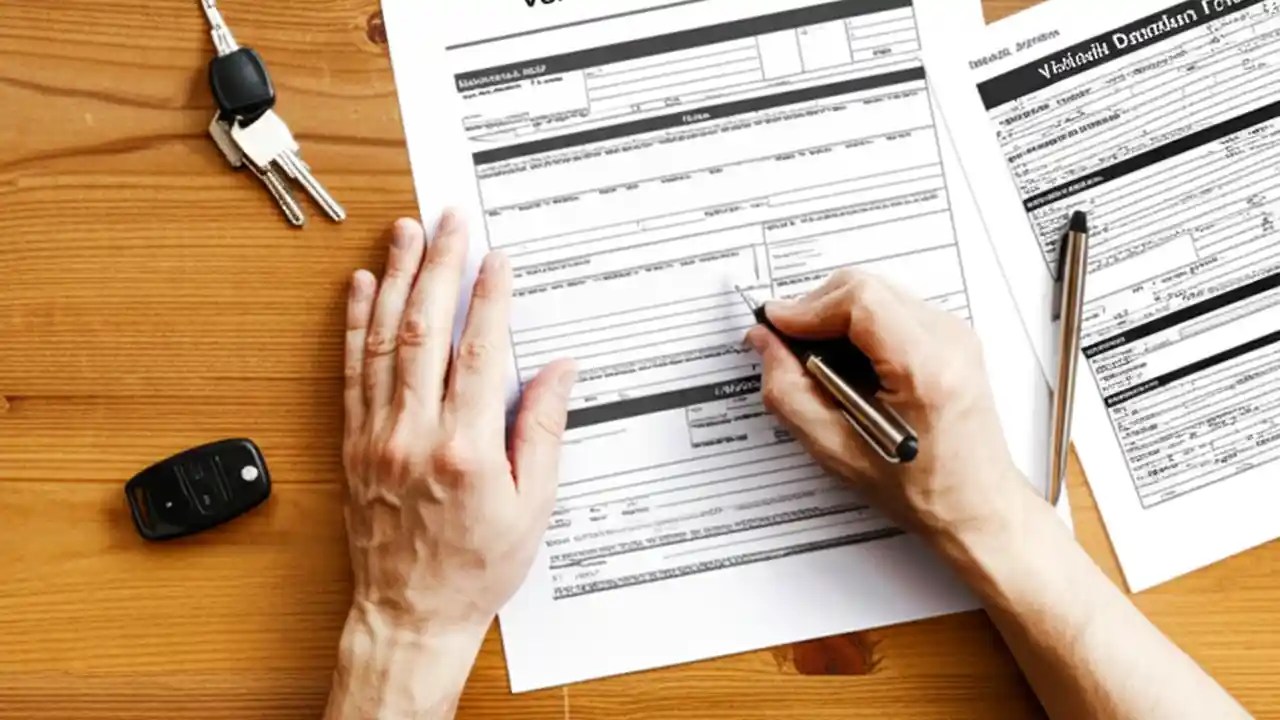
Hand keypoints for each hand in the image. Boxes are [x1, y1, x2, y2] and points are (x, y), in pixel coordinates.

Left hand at [327, 214, 576, 719]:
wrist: (410, 613)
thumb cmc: (476, 568)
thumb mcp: (533, 509)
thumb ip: (543, 433)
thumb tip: (556, 372)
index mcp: (466, 450)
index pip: (479, 353)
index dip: (490, 298)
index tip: (498, 259)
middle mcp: (415, 435)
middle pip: (425, 331)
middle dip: (439, 267)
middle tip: (448, 222)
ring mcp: (377, 437)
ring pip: (382, 341)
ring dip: (395, 280)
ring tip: (404, 234)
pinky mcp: (354, 444)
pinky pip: (351, 372)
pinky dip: (354, 325)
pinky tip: (361, 287)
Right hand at [745, 270, 1032, 545]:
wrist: (975, 504)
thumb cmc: (922, 490)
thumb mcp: (837, 451)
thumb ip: (790, 392)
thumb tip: (765, 343)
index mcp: (925, 369)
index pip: (859, 300)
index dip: (807, 308)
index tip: (775, 326)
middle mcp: (948, 341)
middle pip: (865, 287)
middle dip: (816, 308)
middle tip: (787, 344)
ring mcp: (954, 334)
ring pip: (876, 292)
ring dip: (836, 316)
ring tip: (818, 360)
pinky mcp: (950, 337)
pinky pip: (892, 307)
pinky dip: (858, 324)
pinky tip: (848, 363)